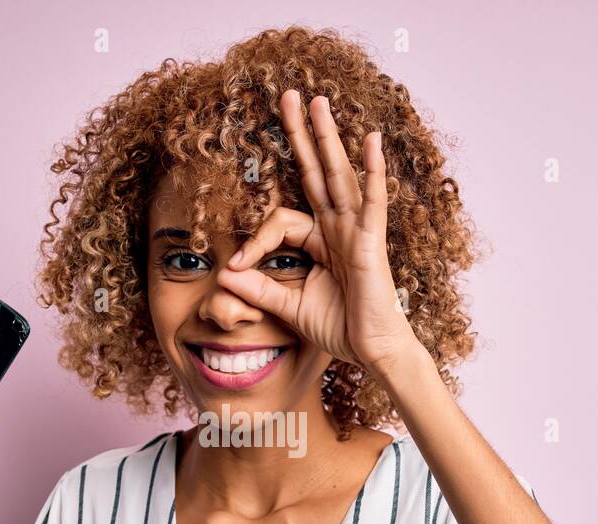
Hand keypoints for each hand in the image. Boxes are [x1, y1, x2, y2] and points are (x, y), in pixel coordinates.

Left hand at [218, 89, 418, 371]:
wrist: (374, 352)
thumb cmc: (341, 330)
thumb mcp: (288, 307)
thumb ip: (258, 290)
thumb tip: (223, 276)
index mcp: (322, 242)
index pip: (281, 220)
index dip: (254, 239)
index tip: (235, 266)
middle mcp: (339, 229)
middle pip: (317, 172)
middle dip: (302, 135)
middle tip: (289, 96)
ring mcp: (357, 231)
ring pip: (340, 175)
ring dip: (328, 138)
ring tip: (318, 102)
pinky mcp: (371, 243)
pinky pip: (372, 201)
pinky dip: (373, 171)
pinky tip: (372, 141)